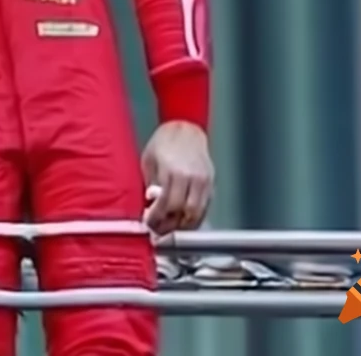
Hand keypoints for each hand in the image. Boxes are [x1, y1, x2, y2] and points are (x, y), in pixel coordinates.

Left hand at [140, 121, 213, 235]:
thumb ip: (151, 184)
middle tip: (160, 231)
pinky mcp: (211, 182)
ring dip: (184, 224)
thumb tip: (149, 207)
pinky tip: (183, 217)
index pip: (167, 205)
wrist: (185, 128)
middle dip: (172, 226)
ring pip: (197, 213)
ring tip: (172, 227)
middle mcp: (191, 177)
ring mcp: (204, 180)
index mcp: (173, 171)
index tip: (150, 224)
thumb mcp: (149, 161)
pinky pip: (205, 206)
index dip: (158, 219)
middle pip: (185, 213)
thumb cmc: (164, 142)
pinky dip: (194, 216)